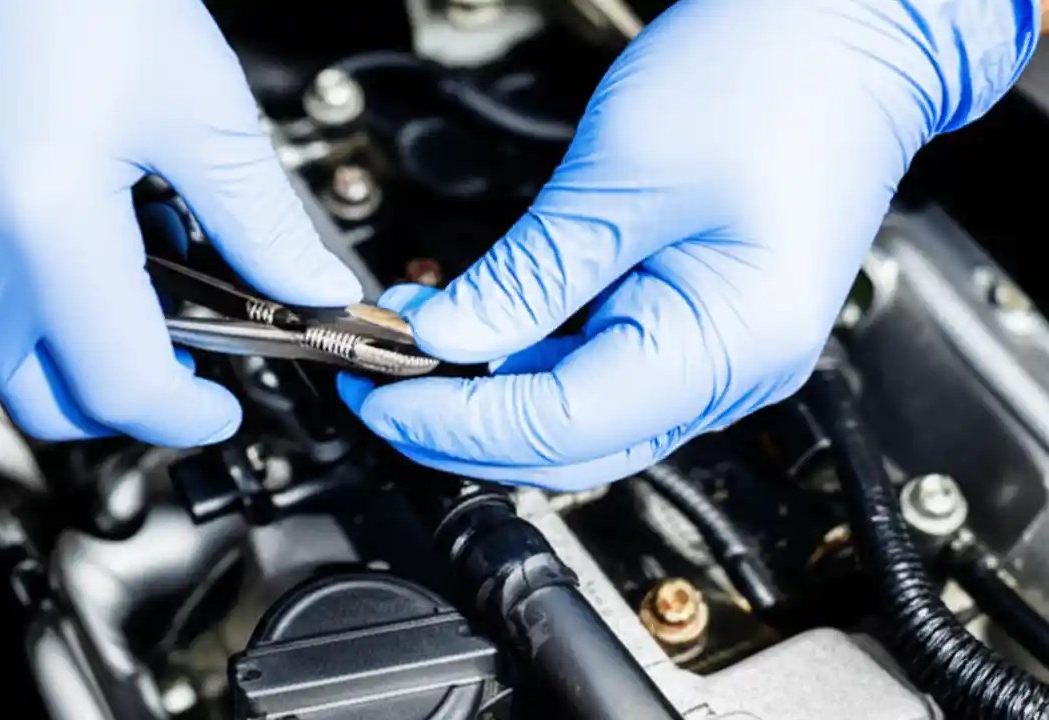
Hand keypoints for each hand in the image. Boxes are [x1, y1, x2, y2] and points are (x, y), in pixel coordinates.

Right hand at [0, 0, 360, 445]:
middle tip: (180, 353)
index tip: (216, 406)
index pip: (117, 388)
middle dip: (118, 394)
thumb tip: (310, 288)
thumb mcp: (198, 103)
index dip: (182, 415)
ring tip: (117, 267)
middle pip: (38, 396)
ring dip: (54, 343)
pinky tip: (45, 232)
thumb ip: (261, 221)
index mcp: (37, 219)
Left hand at [339, 0, 1038, 489]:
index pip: (557, 425)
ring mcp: (718, 352)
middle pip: (568, 444)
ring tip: (410, 351)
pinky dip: (529, 359)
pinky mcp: (699, 320)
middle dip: (459, 425)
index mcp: (727, 345)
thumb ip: (526, 275)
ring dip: (489, 395)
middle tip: (375, 384)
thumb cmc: (771, 72)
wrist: (854, 28)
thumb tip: (440, 336)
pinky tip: (474, 331)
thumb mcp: (622, 174)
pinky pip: (600, 369)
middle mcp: (732, 372)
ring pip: (578, 416)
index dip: (452, 420)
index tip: (377, 395)